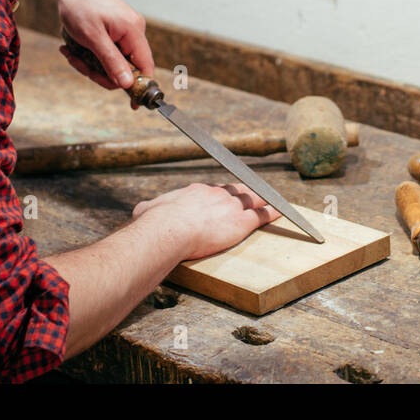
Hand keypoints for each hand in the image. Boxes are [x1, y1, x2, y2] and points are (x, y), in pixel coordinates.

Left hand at [44, 0, 153, 104]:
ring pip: (112, 61)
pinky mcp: (113, 30)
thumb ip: (112, 62)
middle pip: (126, 67)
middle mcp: (133, 31)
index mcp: (133, 31)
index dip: (139, 86)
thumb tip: (128, 84)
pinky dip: (89, 53)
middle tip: (78, 63)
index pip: (146, 66)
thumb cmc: (79, 5)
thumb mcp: (92, 38)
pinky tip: (72, 46)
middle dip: (100, 71)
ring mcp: (123, 30)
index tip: (133, 105)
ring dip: (90, 62)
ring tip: (70, 51)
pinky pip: (106, 51)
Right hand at [132, 183, 280, 259]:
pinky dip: (272, 213)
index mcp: (198, 192)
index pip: (216, 190)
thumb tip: (140, 210)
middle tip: (252, 196)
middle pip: (238, 190)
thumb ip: (149, 208)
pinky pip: (262, 214)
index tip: (224, 198)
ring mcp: (232, 207)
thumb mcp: (148, 210)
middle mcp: (218, 195)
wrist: (171, 229)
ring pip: (253, 200)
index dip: (222, 194)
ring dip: (263, 200)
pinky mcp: (241, 222)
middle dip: (246, 193)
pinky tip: (280, 213)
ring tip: (271, 201)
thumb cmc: (157, 222)